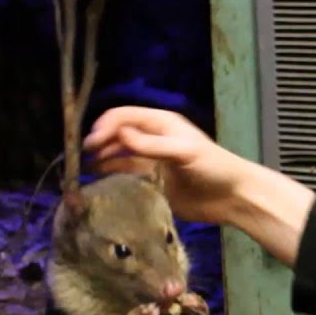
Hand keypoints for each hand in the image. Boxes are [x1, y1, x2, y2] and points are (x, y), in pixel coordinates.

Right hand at [82, 106, 249, 224]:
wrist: (233, 197)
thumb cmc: (214, 167)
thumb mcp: (183, 152)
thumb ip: (152, 145)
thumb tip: (120, 134)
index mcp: (160, 124)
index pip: (124, 117)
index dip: (105, 126)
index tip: (92, 142)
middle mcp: (152, 139)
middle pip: (117, 135)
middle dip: (99, 142)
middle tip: (82, 158)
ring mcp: (151, 161)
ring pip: (118, 156)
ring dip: (102, 160)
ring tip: (84, 172)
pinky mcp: (152, 183)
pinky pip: (126, 177)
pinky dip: (111, 178)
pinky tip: (99, 185)